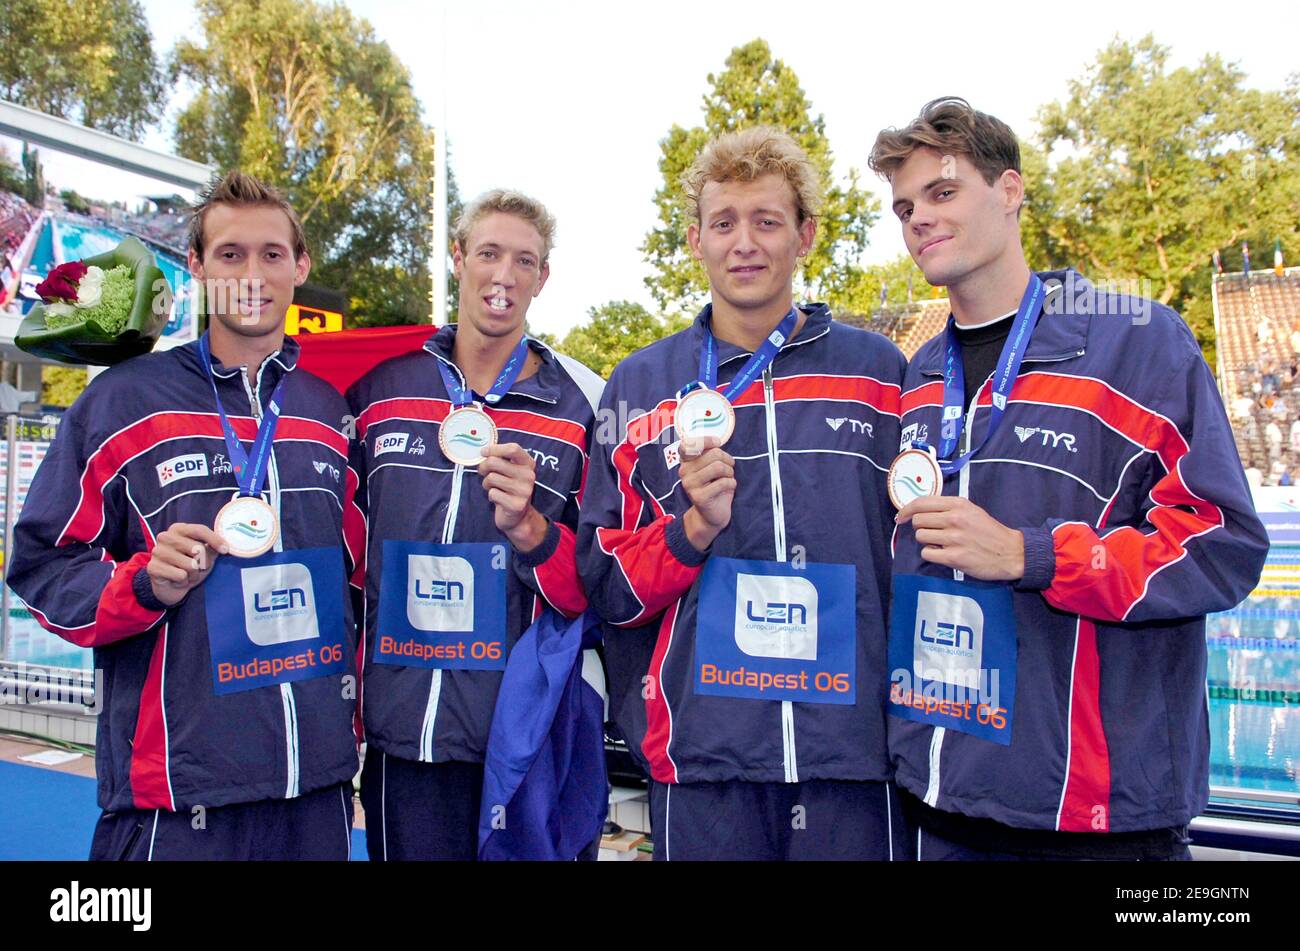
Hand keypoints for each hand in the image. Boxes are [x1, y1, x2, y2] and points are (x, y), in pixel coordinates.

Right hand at [147, 523, 228, 606]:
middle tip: (198, 568)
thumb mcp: (204, 556)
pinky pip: (181, 575)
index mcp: (178, 529)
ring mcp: (157, 552)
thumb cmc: (189, 567)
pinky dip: (184, 581)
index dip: (215, 540)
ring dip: (194, 574)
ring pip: (191, 564)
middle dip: (204, 563)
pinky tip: (177, 580)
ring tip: (187, 574)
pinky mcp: (153, 567)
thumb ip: (212, 548)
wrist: (171, 587)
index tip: (225, 550)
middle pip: (198, 549)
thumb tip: (226, 546)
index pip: (200, 530)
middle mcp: (165, 537)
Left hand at [479, 442, 547, 551]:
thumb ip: (500, 458)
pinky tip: (498, 499)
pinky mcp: (516, 505)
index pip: (513, 449)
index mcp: (528, 463)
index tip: (483, 452)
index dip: (494, 448)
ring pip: (491, 478)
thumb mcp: (509, 470)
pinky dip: (490, 496)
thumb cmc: (509, 488)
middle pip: (495, 462)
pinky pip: (492, 493)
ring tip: (493, 487)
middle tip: (483, 472)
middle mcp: (529, 476)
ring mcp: (524, 491)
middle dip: (483, 467)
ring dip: (486, 483)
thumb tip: (483, 450)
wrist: (518, 516)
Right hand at [679, 436, 735, 551]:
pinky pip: (723, 483)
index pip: (689, 444)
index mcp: (685, 461)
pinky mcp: (699, 497)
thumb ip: (710, 453)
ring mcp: (689, 485)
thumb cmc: (714, 486)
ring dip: (730, 472)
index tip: (717, 443)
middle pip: (714, 454)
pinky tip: (729, 488)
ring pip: (719, 467)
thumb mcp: (711, 466)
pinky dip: (732, 484)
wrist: (712, 514)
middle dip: (727, 460)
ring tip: (728, 478)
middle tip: (729, 469)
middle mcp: (683, 471)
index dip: (706, 440)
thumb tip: (716, 442)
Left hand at [895, 496, 1024, 580]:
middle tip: (933, 533)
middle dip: (921, 527)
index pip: (921, 502)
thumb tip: (919, 510)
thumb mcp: (971, 511)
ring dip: (927, 541)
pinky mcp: (954, 557)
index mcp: (958, 505)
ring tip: (941, 543)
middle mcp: (955, 519)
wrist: (1011, 552)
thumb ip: (948, 508)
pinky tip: (944, 553)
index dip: (906, 510)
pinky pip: (927, 553)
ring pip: (921, 537)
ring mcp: (954, 538)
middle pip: (918, 520)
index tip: (900, 517)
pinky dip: (932, 554)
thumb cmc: (989, 531)